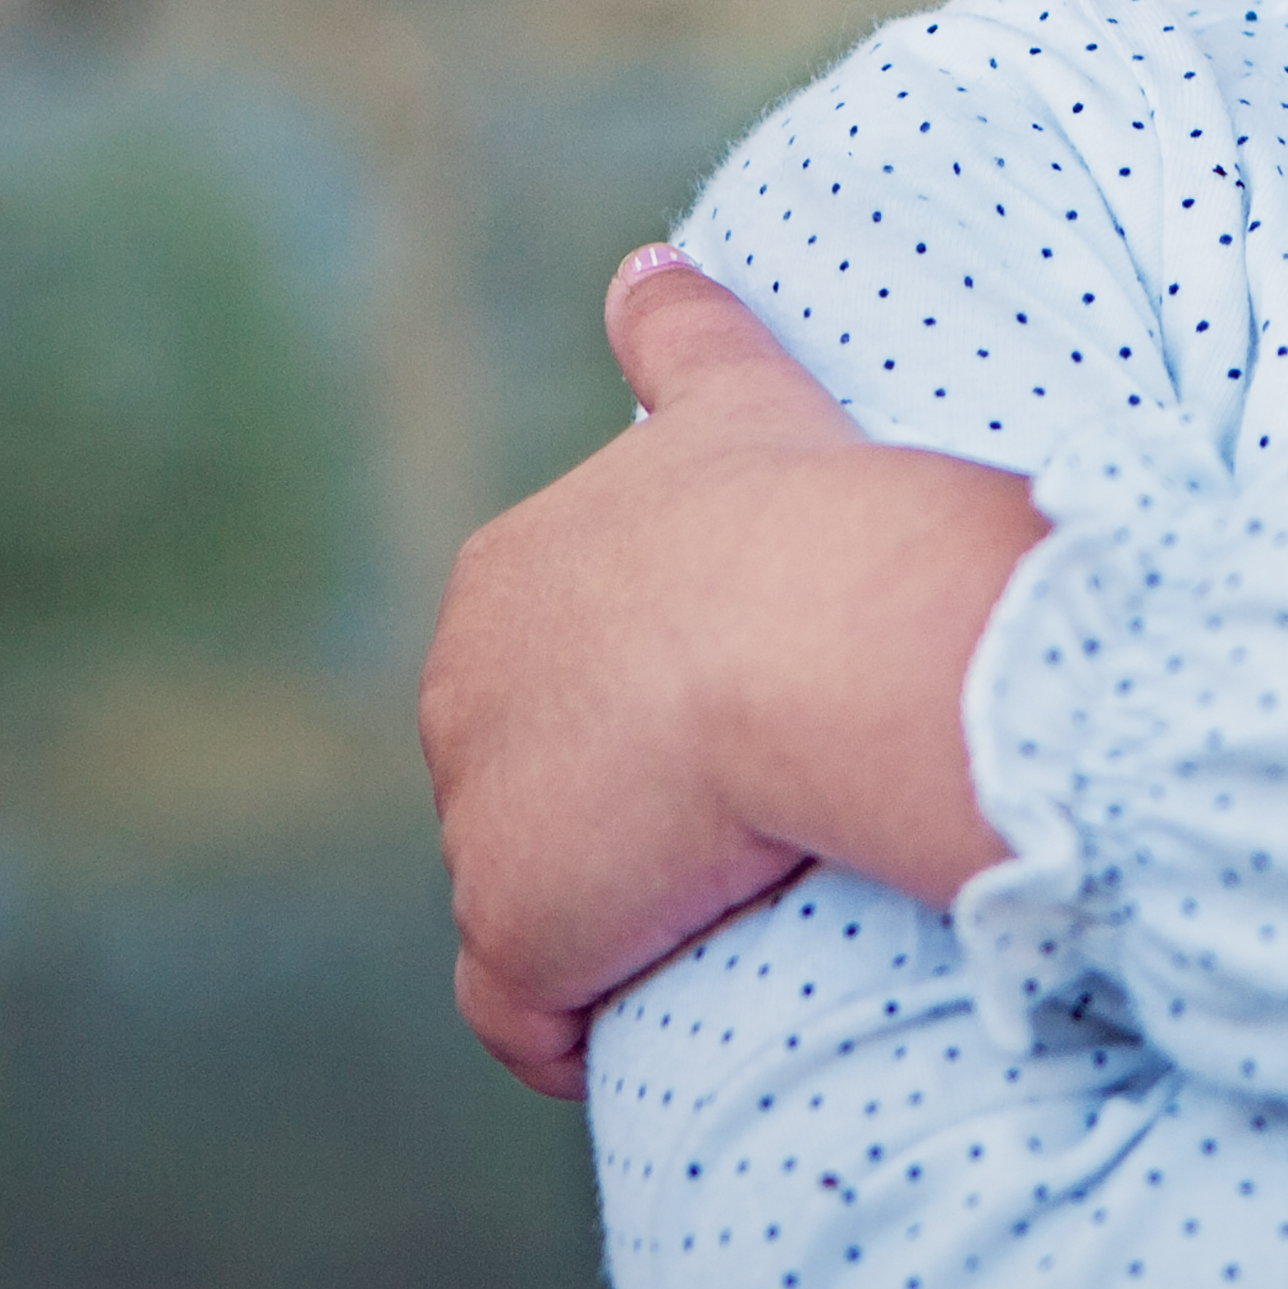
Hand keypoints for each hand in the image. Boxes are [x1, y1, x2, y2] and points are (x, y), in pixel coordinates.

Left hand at [419, 250, 1044, 1096]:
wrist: (823, 630)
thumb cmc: (808, 516)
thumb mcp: (740, 399)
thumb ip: (681, 336)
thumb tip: (648, 262)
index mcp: (511, 572)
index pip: (547, 657)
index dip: (633, 695)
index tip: (724, 715)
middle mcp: (464, 687)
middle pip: (527, 776)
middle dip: (607, 807)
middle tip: (747, 822)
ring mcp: (480, 815)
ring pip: (531, 889)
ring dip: (610, 913)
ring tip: (727, 915)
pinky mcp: (516, 929)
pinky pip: (521, 1013)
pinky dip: (567, 1025)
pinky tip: (632, 1024)